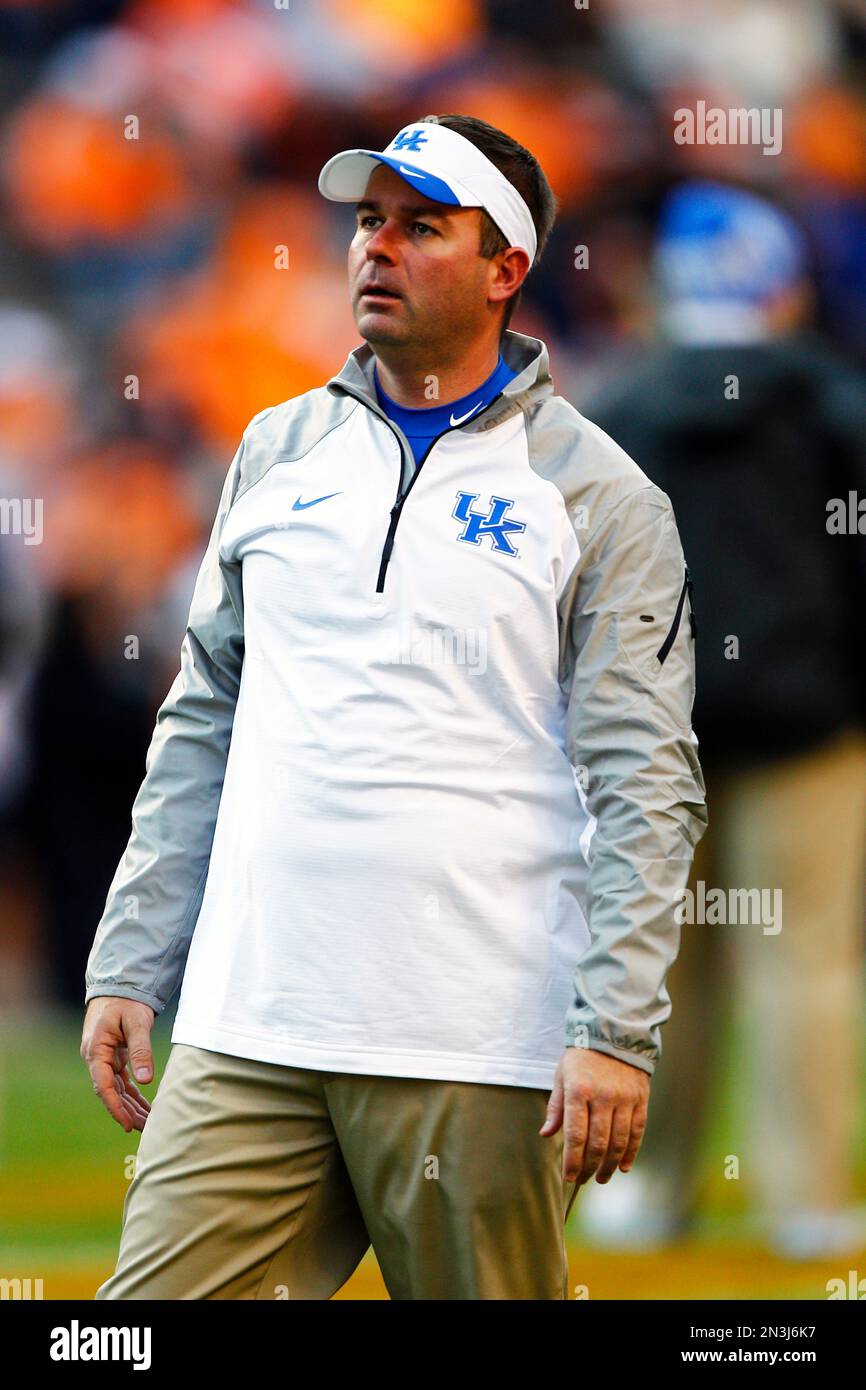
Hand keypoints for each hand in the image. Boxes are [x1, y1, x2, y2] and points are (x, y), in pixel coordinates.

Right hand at [81, 997, 154, 1132]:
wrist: (120, 986)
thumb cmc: (127, 1001)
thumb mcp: (137, 1022)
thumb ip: (141, 1049)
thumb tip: (145, 1080)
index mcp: (96, 1049)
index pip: (103, 1086)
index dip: (115, 1107)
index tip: (127, 1124)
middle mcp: (97, 1057)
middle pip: (110, 1092)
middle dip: (126, 1112)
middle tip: (146, 1130)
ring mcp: (104, 1059)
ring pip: (116, 1089)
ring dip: (130, 1107)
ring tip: (148, 1125)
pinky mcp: (114, 1058)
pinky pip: (121, 1082)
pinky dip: (132, 1095)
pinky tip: (144, 1109)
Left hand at [540, 1046, 649, 1185]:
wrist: (613, 1033)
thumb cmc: (582, 1057)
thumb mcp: (562, 1076)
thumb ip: (556, 1107)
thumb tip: (546, 1134)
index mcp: (579, 1091)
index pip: (575, 1135)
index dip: (572, 1161)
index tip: (568, 1177)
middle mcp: (603, 1096)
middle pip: (598, 1143)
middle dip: (589, 1167)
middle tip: (583, 1180)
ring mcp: (624, 1098)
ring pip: (619, 1141)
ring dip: (610, 1165)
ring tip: (602, 1178)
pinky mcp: (640, 1099)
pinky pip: (637, 1131)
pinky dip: (631, 1152)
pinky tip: (623, 1166)